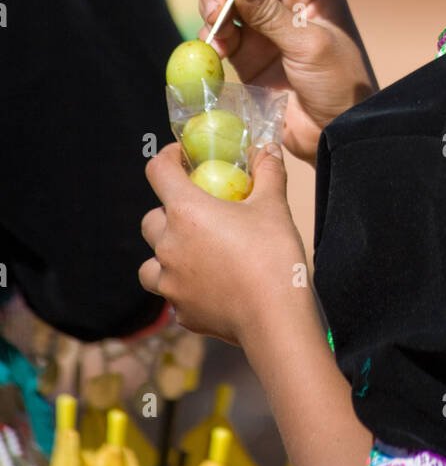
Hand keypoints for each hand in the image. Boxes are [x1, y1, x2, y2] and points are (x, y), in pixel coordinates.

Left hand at [138, 142, 306, 348]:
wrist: (274, 317)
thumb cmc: (273, 255)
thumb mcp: (274, 205)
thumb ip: (267, 171)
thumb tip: (267, 148)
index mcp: (186, 212)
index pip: (158, 172)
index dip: (167, 158)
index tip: (180, 156)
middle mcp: (168, 246)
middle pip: (151, 219)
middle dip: (168, 211)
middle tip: (197, 211)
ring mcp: (170, 283)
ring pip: (150, 262)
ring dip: (165, 253)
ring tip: (193, 254)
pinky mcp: (181, 312)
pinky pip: (172, 293)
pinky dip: (184, 287)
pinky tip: (210, 286)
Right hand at [198, 0, 378, 162]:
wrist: (336, 134)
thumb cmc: (339, 86)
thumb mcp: (309, 46)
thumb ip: (272, 15)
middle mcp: (287, 1)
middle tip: (212, 11)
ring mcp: (265, 27)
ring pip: (226, 1)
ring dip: (212, 11)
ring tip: (214, 35)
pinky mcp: (248, 54)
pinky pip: (220, 34)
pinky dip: (210, 38)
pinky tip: (214, 52)